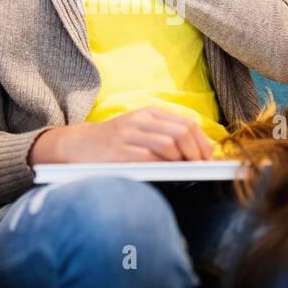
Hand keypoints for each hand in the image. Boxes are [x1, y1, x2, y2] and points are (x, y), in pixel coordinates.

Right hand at [28, 107, 214, 163]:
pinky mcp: (120, 152)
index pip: (187, 124)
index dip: (203, 142)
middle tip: (202, 168)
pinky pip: (149, 158)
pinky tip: (169, 174)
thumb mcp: (140, 130)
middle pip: (182, 133)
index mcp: (149, 114)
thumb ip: (169, 136)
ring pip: (169, 144)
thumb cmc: (114, 142)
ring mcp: (130, 136)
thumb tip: (205, 150)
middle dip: (197, 152)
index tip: (210, 158)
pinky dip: (164, 166)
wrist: (76, 145)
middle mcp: (141, 121)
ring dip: (183, 159)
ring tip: (187, 171)